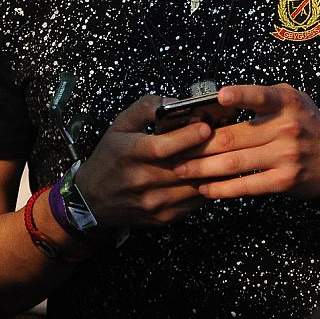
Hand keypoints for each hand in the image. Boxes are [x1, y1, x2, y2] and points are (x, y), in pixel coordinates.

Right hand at [76, 95, 213, 227]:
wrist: (93, 200)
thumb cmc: (111, 157)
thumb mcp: (120, 125)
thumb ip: (146, 109)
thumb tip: (174, 102)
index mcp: (129, 154)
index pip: (161, 148)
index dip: (186, 137)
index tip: (206, 126)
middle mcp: (141, 180)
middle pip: (183, 166)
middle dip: (208, 151)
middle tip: (226, 136)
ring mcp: (154, 202)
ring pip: (194, 186)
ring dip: (213, 169)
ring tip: (225, 152)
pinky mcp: (164, 217)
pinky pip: (195, 201)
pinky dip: (208, 185)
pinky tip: (214, 171)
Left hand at [172, 83, 319, 199]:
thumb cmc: (308, 124)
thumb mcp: (293, 100)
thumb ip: (262, 97)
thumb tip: (221, 100)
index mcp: (286, 102)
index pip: (261, 96)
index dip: (241, 95)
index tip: (220, 96)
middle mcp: (287, 127)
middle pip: (234, 135)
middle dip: (200, 144)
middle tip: (175, 148)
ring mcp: (285, 155)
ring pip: (235, 162)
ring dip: (203, 167)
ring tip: (181, 169)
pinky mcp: (283, 180)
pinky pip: (246, 185)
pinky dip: (222, 188)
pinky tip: (206, 187)